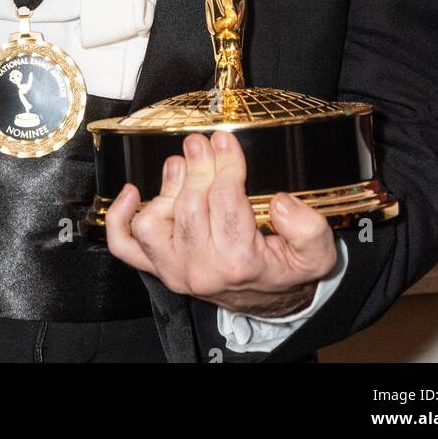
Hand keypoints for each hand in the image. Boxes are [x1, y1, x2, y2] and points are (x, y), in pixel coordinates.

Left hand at [104, 129, 337, 317]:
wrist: (269, 300)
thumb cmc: (287, 270)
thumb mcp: (317, 254)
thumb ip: (308, 228)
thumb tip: (280, 202)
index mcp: (241, 262)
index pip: (225, 200)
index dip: (225, 163)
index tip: (225, 139)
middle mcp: (202, 270)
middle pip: (189, 205)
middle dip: (198, 166)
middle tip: (203, 142)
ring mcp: (175, 270)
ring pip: (153, 222)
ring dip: (167, 187)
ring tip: (183, 165)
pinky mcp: (159, 268)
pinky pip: (126, 247)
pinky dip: (120, 218)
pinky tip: (131, 192)